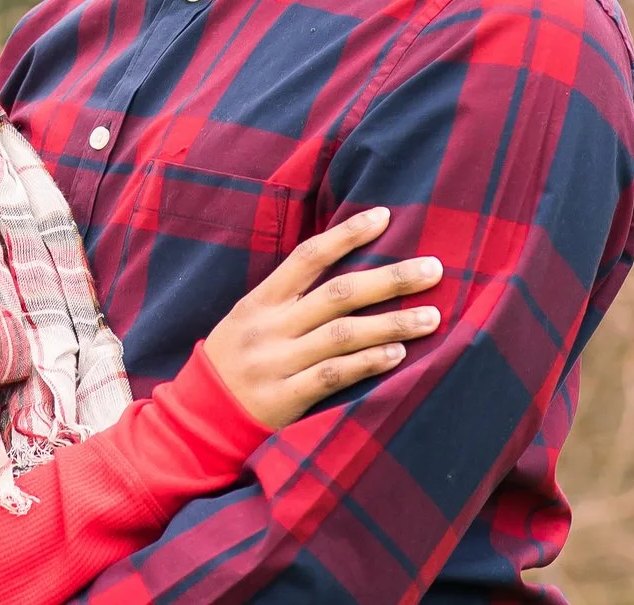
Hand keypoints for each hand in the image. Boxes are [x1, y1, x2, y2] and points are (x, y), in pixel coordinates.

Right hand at [206, 205, 444, 428]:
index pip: (308, 257)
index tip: (384, 216)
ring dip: (391, 324)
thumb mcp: (249, 320)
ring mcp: (277, 362)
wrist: (201, 416)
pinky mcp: (285, 397)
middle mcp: (270, 327)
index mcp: (260, 301)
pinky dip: (367, 363)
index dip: (346, 234)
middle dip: (390, 279)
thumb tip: (349, 274)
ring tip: (431, 317)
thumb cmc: (236, 361)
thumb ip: (289, 300)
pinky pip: (332, 376)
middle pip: (337, 294)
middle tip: (432, 269)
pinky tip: (397, 355)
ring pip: (342, 335)